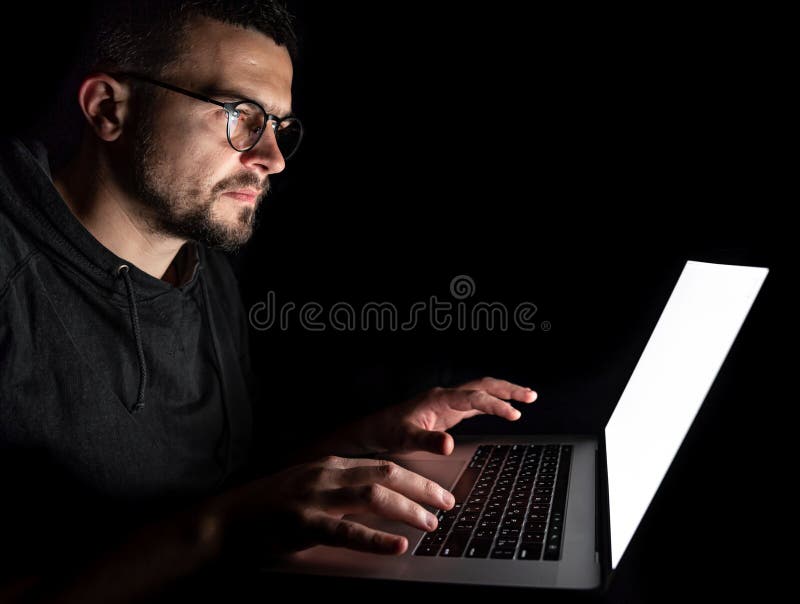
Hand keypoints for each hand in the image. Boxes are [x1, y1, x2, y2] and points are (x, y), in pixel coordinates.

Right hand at [213, 455, 455, 558]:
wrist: (224, 521)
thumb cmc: (269, 508)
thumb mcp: (309, 488)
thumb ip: (342, 489)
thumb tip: (383, 500)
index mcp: (331, 464)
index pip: (384, 465)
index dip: (417, 478)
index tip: (441, 490)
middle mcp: (326, 474)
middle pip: (387, 474)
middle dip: (423, 488)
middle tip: (448, 504)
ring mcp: (314, 497)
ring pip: (372, 496)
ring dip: (407, 509)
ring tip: (431, 524)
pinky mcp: (302, 524)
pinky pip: (346, 531)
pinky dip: (375, 538)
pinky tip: (397, 546)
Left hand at [364, 376, 536, 455]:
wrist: (373, 430)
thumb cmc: (386, 432)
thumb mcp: (404, 439)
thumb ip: (427, 441)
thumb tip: (449, 444)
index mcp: (438, 399)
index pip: (473, 397)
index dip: (495, 404)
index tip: (514, 414)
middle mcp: (445, 397)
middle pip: (482, 386)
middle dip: (508, 390)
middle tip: (531, 396)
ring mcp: (447, 403)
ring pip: (480, 392)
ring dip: (503, 393)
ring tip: (527, 397)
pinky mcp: (447, 411)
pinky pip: (475, 403)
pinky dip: (492, 404)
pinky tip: (503, 409)